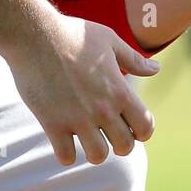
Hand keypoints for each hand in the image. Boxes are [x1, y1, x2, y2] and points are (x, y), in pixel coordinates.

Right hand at [6, 15, 158, 166]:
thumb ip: (133, 60)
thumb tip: (156, 69)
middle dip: (119, 143)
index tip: (129, 124)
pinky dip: (66, 153)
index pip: (145, 128)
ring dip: (94, 150)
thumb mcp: (109, 40)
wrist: (34, 34)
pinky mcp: (52, 123)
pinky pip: (65, 156)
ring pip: (97, 156)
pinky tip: (63, 138)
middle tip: (107, 131)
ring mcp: (77, 118)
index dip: (141, 130)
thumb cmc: (73, 34)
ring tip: (87, 136)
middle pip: (125, 147)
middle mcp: (103, 109)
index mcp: (120, 91)